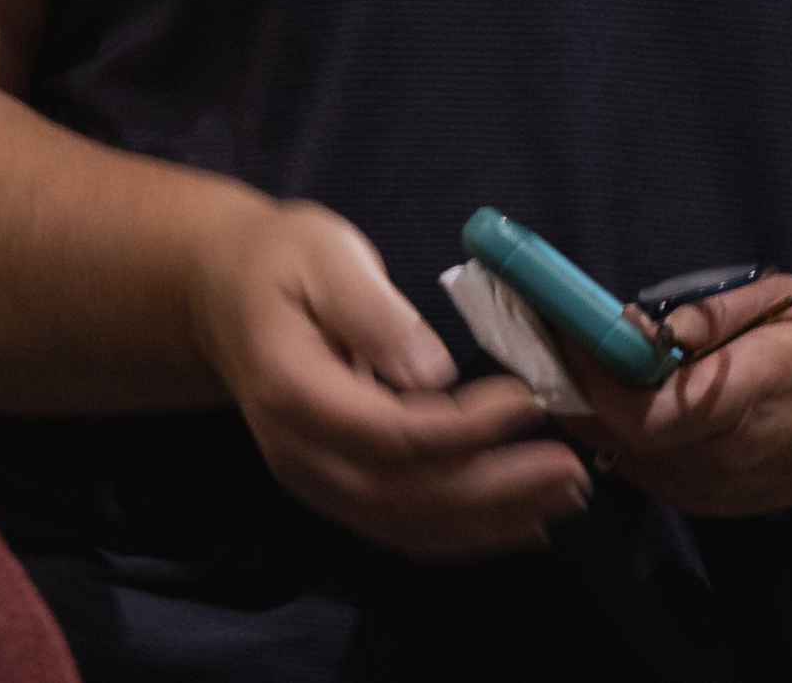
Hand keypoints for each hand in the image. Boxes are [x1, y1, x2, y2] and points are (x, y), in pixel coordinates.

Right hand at [191, 201, 584, 558]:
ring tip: (565, 498)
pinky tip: (521, 525)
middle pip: (406, 495)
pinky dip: (464, 534)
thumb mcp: (325, 255)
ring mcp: (315, 481)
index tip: (529, 401)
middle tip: (570, 470)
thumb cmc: (280, 262)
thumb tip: (432, 371)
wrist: (221, 296)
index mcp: (294, 392)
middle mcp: (300, 454)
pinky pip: (401, 527)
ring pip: (408, 524)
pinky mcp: (335, 488)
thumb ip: (373, 312)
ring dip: (492, 521)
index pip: (391, 432)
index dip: (466, 428)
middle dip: (496, 490)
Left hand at [563, 272, 791, 519]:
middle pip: (621, 439)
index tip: (563, 327)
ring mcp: (716, 492)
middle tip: (548, 332)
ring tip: (574, 354)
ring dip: (591, 411)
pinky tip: (615, 392)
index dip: (595, 377)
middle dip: (576, 387)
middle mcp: (725, 461)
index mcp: (749, 402)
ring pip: (623, 458)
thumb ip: (710, 316)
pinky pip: (643, 469)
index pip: (649, 414)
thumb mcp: (788, 301)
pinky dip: (617, 432)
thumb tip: (638, 326)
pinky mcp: (710, 504)